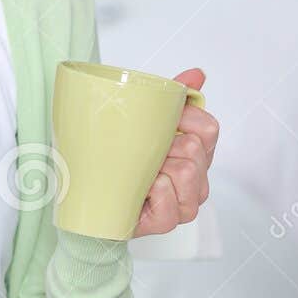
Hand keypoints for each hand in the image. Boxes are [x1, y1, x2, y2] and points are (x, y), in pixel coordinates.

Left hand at [132, 68, 218, 237]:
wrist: (89, 194)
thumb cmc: (120, 159)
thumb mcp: (144, 122)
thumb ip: (174, 97)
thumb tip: (196, 74)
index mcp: (196, 154)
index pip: (208, 128)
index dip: (183, 118)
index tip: (160, 121)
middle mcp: (196, 180)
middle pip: (195, 147)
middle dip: (164, 144)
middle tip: (142, 152)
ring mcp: (184, 204)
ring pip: (186, 170)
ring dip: (157, 167)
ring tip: (138, 172)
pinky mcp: (167, 223)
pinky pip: (169, 197)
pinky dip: (152, 190)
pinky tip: (138, 191)